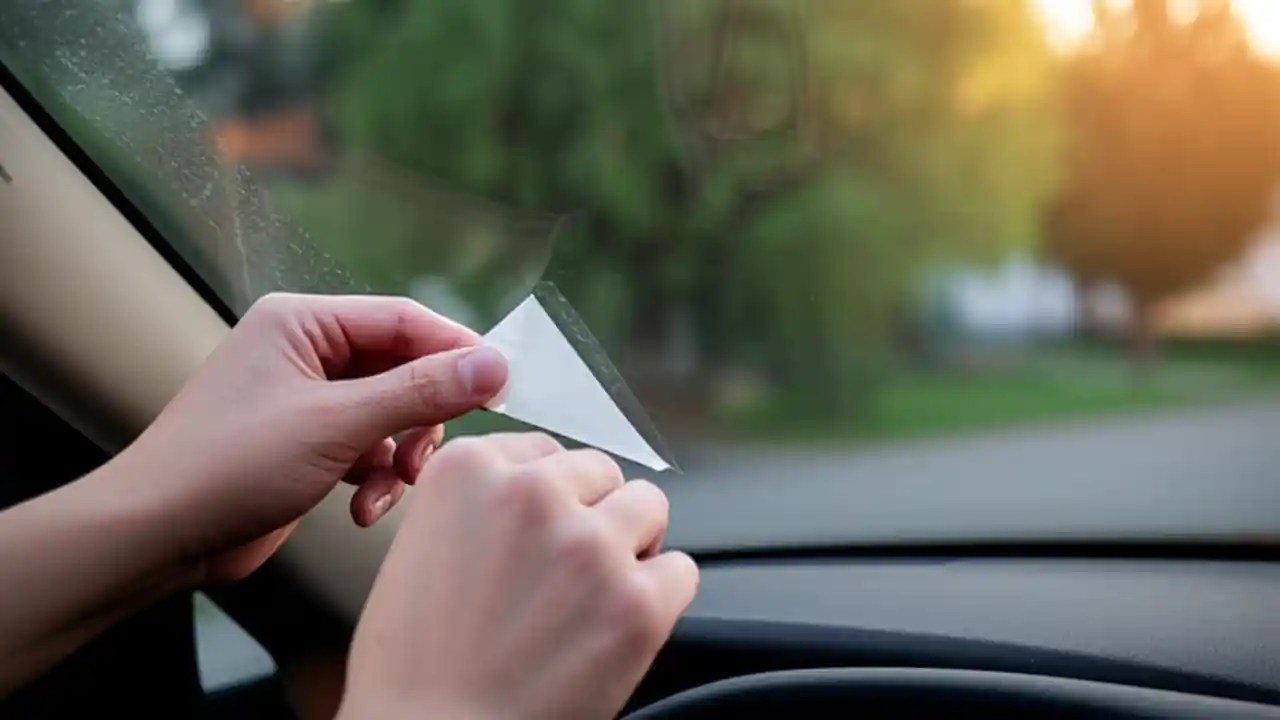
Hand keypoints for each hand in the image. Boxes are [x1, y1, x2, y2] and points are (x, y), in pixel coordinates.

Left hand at [119, 293, 507, 582]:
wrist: (157, 536)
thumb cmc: (229, 467)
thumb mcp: (338, 425)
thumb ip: (422, 391)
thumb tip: (495, 365)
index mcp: (301, 323)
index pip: (404, 320)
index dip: (456, 351)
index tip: (501, 387)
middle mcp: (304, 353)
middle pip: (402, 369)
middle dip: (421, 419)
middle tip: (430, 455)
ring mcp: (303, 400)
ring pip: (389, 414)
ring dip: (398, 456)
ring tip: (389, 489)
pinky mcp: (304, 443)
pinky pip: (366, 448)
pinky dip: (374, 478)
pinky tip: (361, 509)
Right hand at [339, 433, 699, 719]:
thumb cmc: (415, 666)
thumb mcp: (421, 548)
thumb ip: (482, 505)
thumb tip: (543, 489)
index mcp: (468, 469)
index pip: (543, 451)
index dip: (547, 498)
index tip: (536, 536)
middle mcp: (532, 493)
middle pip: (601, 472)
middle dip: (591, 516)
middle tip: (566, 575)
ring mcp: (590, 545)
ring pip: (649, 506)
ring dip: (631, 545)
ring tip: (595, 597)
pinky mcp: (638, 601)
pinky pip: (681, 571)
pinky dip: (660, 598)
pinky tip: (617, 627)